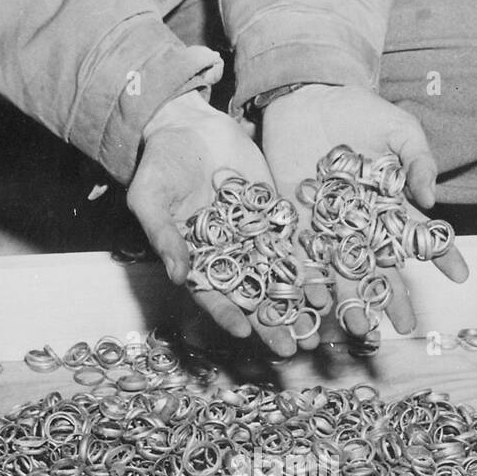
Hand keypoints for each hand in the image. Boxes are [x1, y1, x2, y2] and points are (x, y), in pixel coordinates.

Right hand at [129, 92, 298, 355]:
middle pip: (252, 296)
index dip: (228, 315)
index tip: (245, 332)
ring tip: (317, 326)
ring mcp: (252, 237)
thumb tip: (176, 276)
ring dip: (297, 304)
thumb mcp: (150, 198)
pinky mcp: (273, 215)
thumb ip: (164, 235)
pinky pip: (293, 245)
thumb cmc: (159, 165)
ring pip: (278, 277)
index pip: (212, 295)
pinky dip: (309, 266)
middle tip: (292, 349)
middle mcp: (227, 256)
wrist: (187, 125)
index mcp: (195, 259)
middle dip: (272, 324)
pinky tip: (326, 286)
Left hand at [262, 85, 467, 345]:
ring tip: (362, 328)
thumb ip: (418, 161)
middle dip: (394, 297)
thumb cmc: (360, 111)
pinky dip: (309, 279)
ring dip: (352, 301)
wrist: (308, 96)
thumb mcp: (400, 130)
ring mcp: (329, 226)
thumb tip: (431, 201)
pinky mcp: (297, 222)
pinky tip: (316, 302)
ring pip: (343, 271)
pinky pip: (303, 257)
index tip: (460, 278)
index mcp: (391, 205)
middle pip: (381, 266)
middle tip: (405, 327)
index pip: (420, 236)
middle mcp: (362, 224)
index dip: (442, 256)